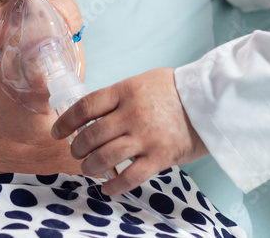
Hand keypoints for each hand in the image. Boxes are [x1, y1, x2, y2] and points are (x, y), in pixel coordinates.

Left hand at [51, 68, 208, 195]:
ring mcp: (145, 137)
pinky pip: (129, 177)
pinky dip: (113, 186)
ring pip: (105, 158)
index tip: (57, 131)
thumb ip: (119, 96)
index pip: (85, 107)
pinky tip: (106, 188)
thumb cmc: (176, 90)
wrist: (211, 102)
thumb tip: (94, 114)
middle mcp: (132, 113)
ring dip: (90, 167)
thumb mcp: (142, 81)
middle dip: (77, 148)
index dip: (66, 122)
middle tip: (75, 152)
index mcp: (125, 91)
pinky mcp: (159, 157)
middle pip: (91, 135)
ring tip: (88, 168)